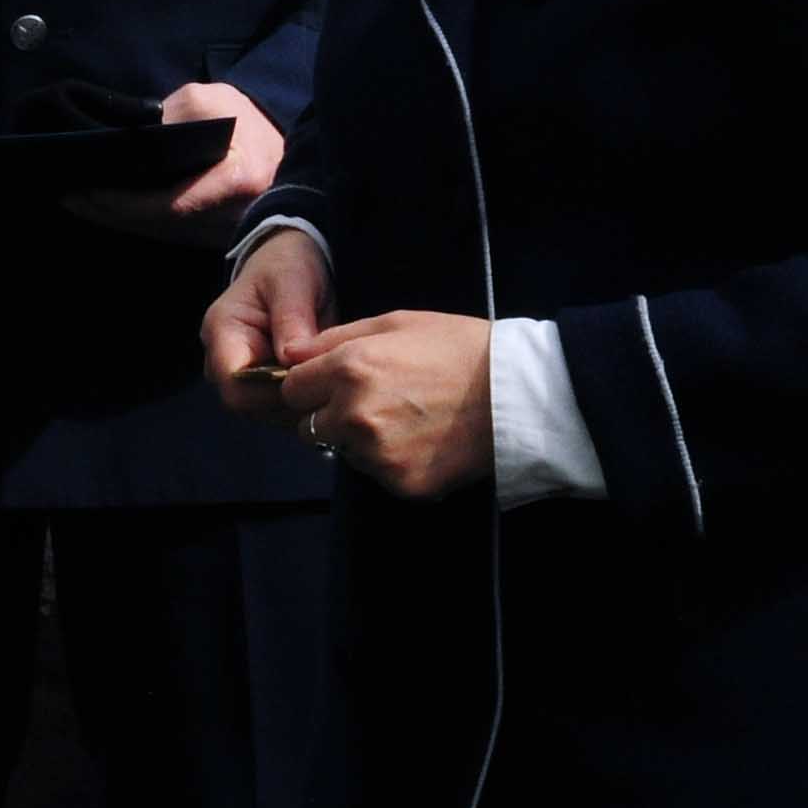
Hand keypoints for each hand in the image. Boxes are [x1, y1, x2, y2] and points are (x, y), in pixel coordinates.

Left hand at [68, 81, 284, 247]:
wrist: (283, 158)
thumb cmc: (248, 124)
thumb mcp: (214, 102)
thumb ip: (175, 114)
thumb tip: (133, 135)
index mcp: (234, 180)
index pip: (171, 204)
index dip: (125, 203)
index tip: (88, 191)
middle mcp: (224, 217)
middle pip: (154, 225)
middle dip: (107, 212)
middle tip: (67, 195)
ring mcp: (214, 233)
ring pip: (153, 233)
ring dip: (111, 219)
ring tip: (74, 200)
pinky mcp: (204, 237)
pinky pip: (158, 231)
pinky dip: (127, 220)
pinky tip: (99, 206)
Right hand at [205, 227, 334, 418]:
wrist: (290, 261)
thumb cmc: (287, 264)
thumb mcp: (292, 281)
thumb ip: (291, 318)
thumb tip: (291, 360)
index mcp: (222, 332)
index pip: (234, 387)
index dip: (271, 394)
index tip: (311, 381)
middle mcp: (224, 360)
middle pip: (249, 405)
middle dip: (290, 401)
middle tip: (331, 387)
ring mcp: (243, 374)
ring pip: (266, 412)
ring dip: (300, 404)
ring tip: (334, 384)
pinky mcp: (262, 382)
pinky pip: (281, 406)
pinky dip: (305, 400)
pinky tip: (329, 385)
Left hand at [283, 310, 493, 499]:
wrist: (516, 394)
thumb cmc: (457, 348)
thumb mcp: (394, 323)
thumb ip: (334, 339)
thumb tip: (290, 355)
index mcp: (349, 368)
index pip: (291, 390)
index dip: (310, 385)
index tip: (331, 383)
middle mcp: (355, 415)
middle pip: (310, 427)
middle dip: (331, 415)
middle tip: (375, 401)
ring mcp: (378, 454)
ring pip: (343, 452)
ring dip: (360, 440)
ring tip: (405, 418)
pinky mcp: (401, 484)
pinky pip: (377, 474)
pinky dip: (391, 462)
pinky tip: (421, 439)